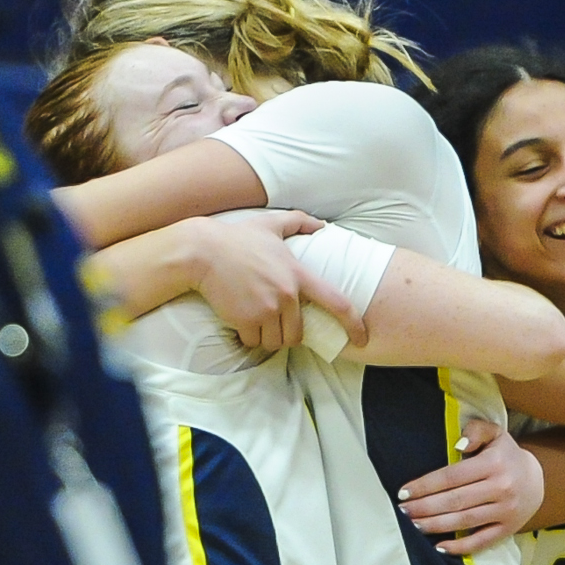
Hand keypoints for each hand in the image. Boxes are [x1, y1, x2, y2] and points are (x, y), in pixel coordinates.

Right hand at [192, 211, 368, 350]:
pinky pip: (254, 342)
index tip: (363, 339)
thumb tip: (321, 225)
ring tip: (253, 317)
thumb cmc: (236, 237)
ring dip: (266, 336)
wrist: (201, 251)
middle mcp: (287, 295)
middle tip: (271, 321)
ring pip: (276, 341)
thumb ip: (298, 222)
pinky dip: (248, 337)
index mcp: (298, 274)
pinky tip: (239, 320)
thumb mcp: (270, 224)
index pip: (337, 302)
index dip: (354, 324)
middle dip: (286, 333)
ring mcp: (267, 309)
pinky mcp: (247, 320)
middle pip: (298, 334)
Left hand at [398, 418, 545, 554]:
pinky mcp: (507, 529)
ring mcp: (505, 512)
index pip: (452, 476)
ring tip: (413, 525)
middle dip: (425, 507)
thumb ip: (476, 430)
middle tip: (403, 510)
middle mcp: (501, 489)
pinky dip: (459, 547)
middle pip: (455, 501)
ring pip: (464, 521)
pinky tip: (439, 547)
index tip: (404, 492)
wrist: (539, 480)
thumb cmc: (507, 456)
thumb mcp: (496, 433)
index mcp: (494, 464)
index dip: (426, 485)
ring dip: (435, 525)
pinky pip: (481, 541)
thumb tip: (458, 444)